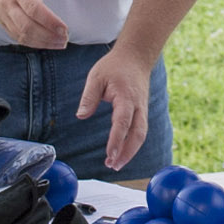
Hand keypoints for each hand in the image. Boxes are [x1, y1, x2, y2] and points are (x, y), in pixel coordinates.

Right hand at [0, 0, 72, 48]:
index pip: (34, 9)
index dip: (50, 22)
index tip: (65, 29)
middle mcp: (8, 3)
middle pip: (27, 26)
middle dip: (48, 36)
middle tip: (65, 39)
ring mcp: (2, 14)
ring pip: (22, 35)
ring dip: (42, 43)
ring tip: (59, 43)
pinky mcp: (1, 21)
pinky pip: (16, 36)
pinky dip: (32, 43)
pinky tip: (46, 42)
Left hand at [77, 45, 156, 171]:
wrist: (136, 57)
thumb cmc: (115, 66)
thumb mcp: (96, 76)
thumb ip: (89, 97)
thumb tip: (81, 116)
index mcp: (126, 97)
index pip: (123, 122)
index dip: (117, 140)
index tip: (110, 154)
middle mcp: (138, 106)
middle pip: (138, 134)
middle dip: (127, 152)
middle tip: (113, 166)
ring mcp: (142, 109)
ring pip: (141, 135)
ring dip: (130, 152)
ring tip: (115, 164)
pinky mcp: (142, 112)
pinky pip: (140, 131)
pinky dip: (132, 144)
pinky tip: (121, 153)